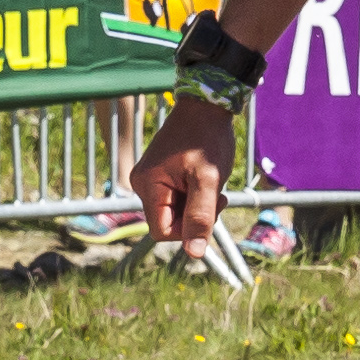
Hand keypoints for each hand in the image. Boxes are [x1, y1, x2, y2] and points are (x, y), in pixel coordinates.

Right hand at [130, 100, 231, 248]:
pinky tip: (204, 179)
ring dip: (197, 205)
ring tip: (211, 183)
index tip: (211, 208)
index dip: (188, 230)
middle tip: (217, 195)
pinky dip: (193, 194)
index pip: (162, 232)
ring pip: (174, 211)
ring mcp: (150, 179)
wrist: (206, 106)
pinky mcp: (159, 175)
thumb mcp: (209, 180)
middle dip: (195, 215)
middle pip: (168, 222)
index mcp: (147, 186)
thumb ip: (200, 216)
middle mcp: (142, 184)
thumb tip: (194, 253)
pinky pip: (176, 198)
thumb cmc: (207, 139)